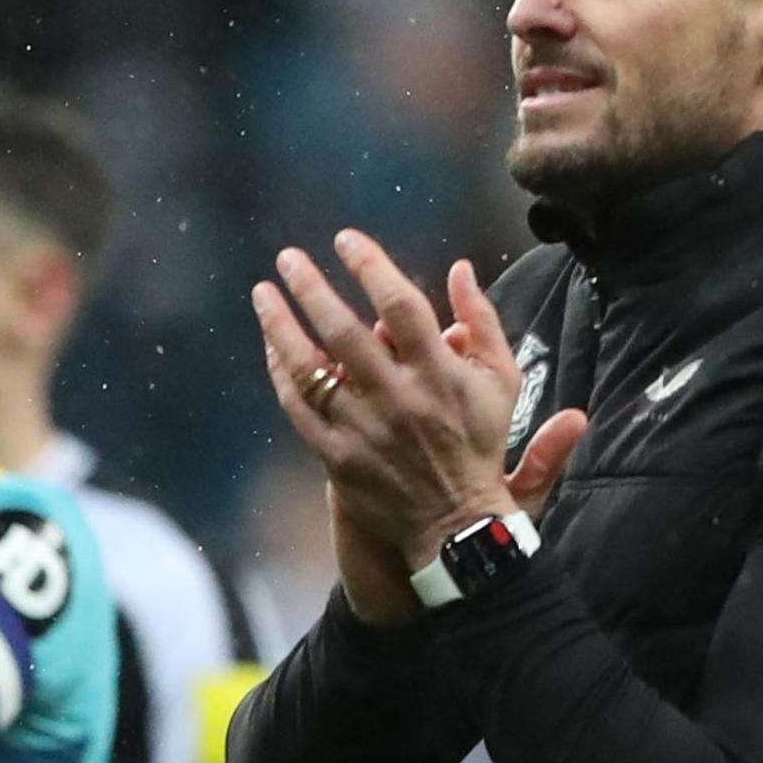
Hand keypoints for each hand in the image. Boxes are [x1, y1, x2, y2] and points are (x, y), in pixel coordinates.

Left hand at [254, 233, 588, 569]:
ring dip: (281, 327)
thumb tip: (460, 268)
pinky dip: (282, 374)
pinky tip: (272, 346)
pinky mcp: (337, 458)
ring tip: (263, 294)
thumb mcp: (500, 380)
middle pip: (344, 332)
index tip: (347, 239)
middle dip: (312, 288)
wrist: (456, 522)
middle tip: (288, 257)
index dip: (370, 266)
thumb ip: (482, 321)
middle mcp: (397, 399)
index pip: (399, 306)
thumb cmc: (479, 442)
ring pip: (311, 370)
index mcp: (439, 374)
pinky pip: (299, 409)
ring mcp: (362, 430)